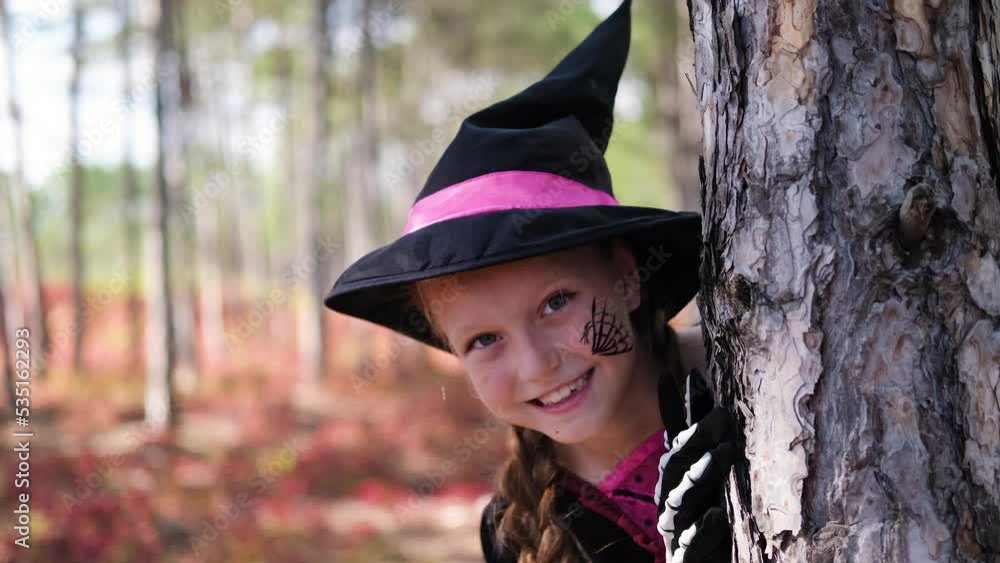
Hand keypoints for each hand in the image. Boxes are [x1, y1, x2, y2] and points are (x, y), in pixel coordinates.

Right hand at [654, 369, 736, 561]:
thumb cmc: (707, 524)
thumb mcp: (708, 484)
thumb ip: (704, 448)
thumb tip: (708, 404)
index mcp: (675, 478)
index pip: (675, 436)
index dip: (677, 407)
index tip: (683, 375)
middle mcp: (670, 497)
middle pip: (677, 463)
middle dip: (696, 438)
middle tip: (721, 416)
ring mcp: (676, 526)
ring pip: (680, 497)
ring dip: (700, 475)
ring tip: (721, 456)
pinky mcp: (686, 555)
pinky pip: (692, 541)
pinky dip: (702, 528)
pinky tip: (715, 516)